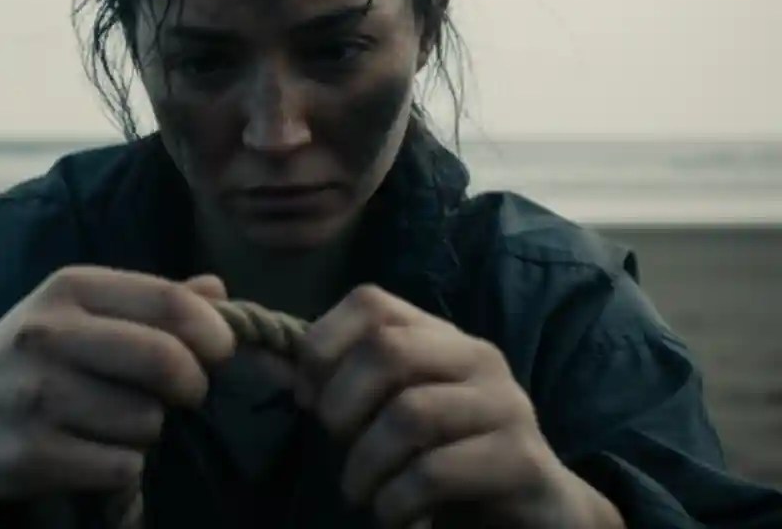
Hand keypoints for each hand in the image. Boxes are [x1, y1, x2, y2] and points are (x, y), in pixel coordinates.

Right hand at [0, 266, 234, 520]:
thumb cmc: (29, 358)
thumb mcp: (77, 312)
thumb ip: (148, 300)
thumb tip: (219, 291)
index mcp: (68, 287)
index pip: (169, 300)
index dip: (213, 331)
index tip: (219, 352)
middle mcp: (48, 335)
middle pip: (166, 360)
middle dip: (191, 385)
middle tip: (182, 394)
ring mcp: (35, 397)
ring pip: (147, 422)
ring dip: (146, 431)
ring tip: (111, 423)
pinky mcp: (28, 456)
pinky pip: (121, 467)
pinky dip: (121, 468)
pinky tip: (91, 454)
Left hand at [294, 284, 622, 527]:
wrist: (536, 513)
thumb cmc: (447, 459)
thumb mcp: (392, 412)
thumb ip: (346, 385)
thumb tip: (275, 368)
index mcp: (440, 336)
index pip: (370, 303)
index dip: (323, 345)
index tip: (308, 398)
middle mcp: (477, 357)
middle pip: (387, 351)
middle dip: (341, 405)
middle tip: (336, 447)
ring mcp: (506, 404)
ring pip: (411, 413)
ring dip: (366, 463)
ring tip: (360, 492)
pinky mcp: (522, 460)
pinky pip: (437, 471)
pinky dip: (397, 499)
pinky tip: (393, 514)